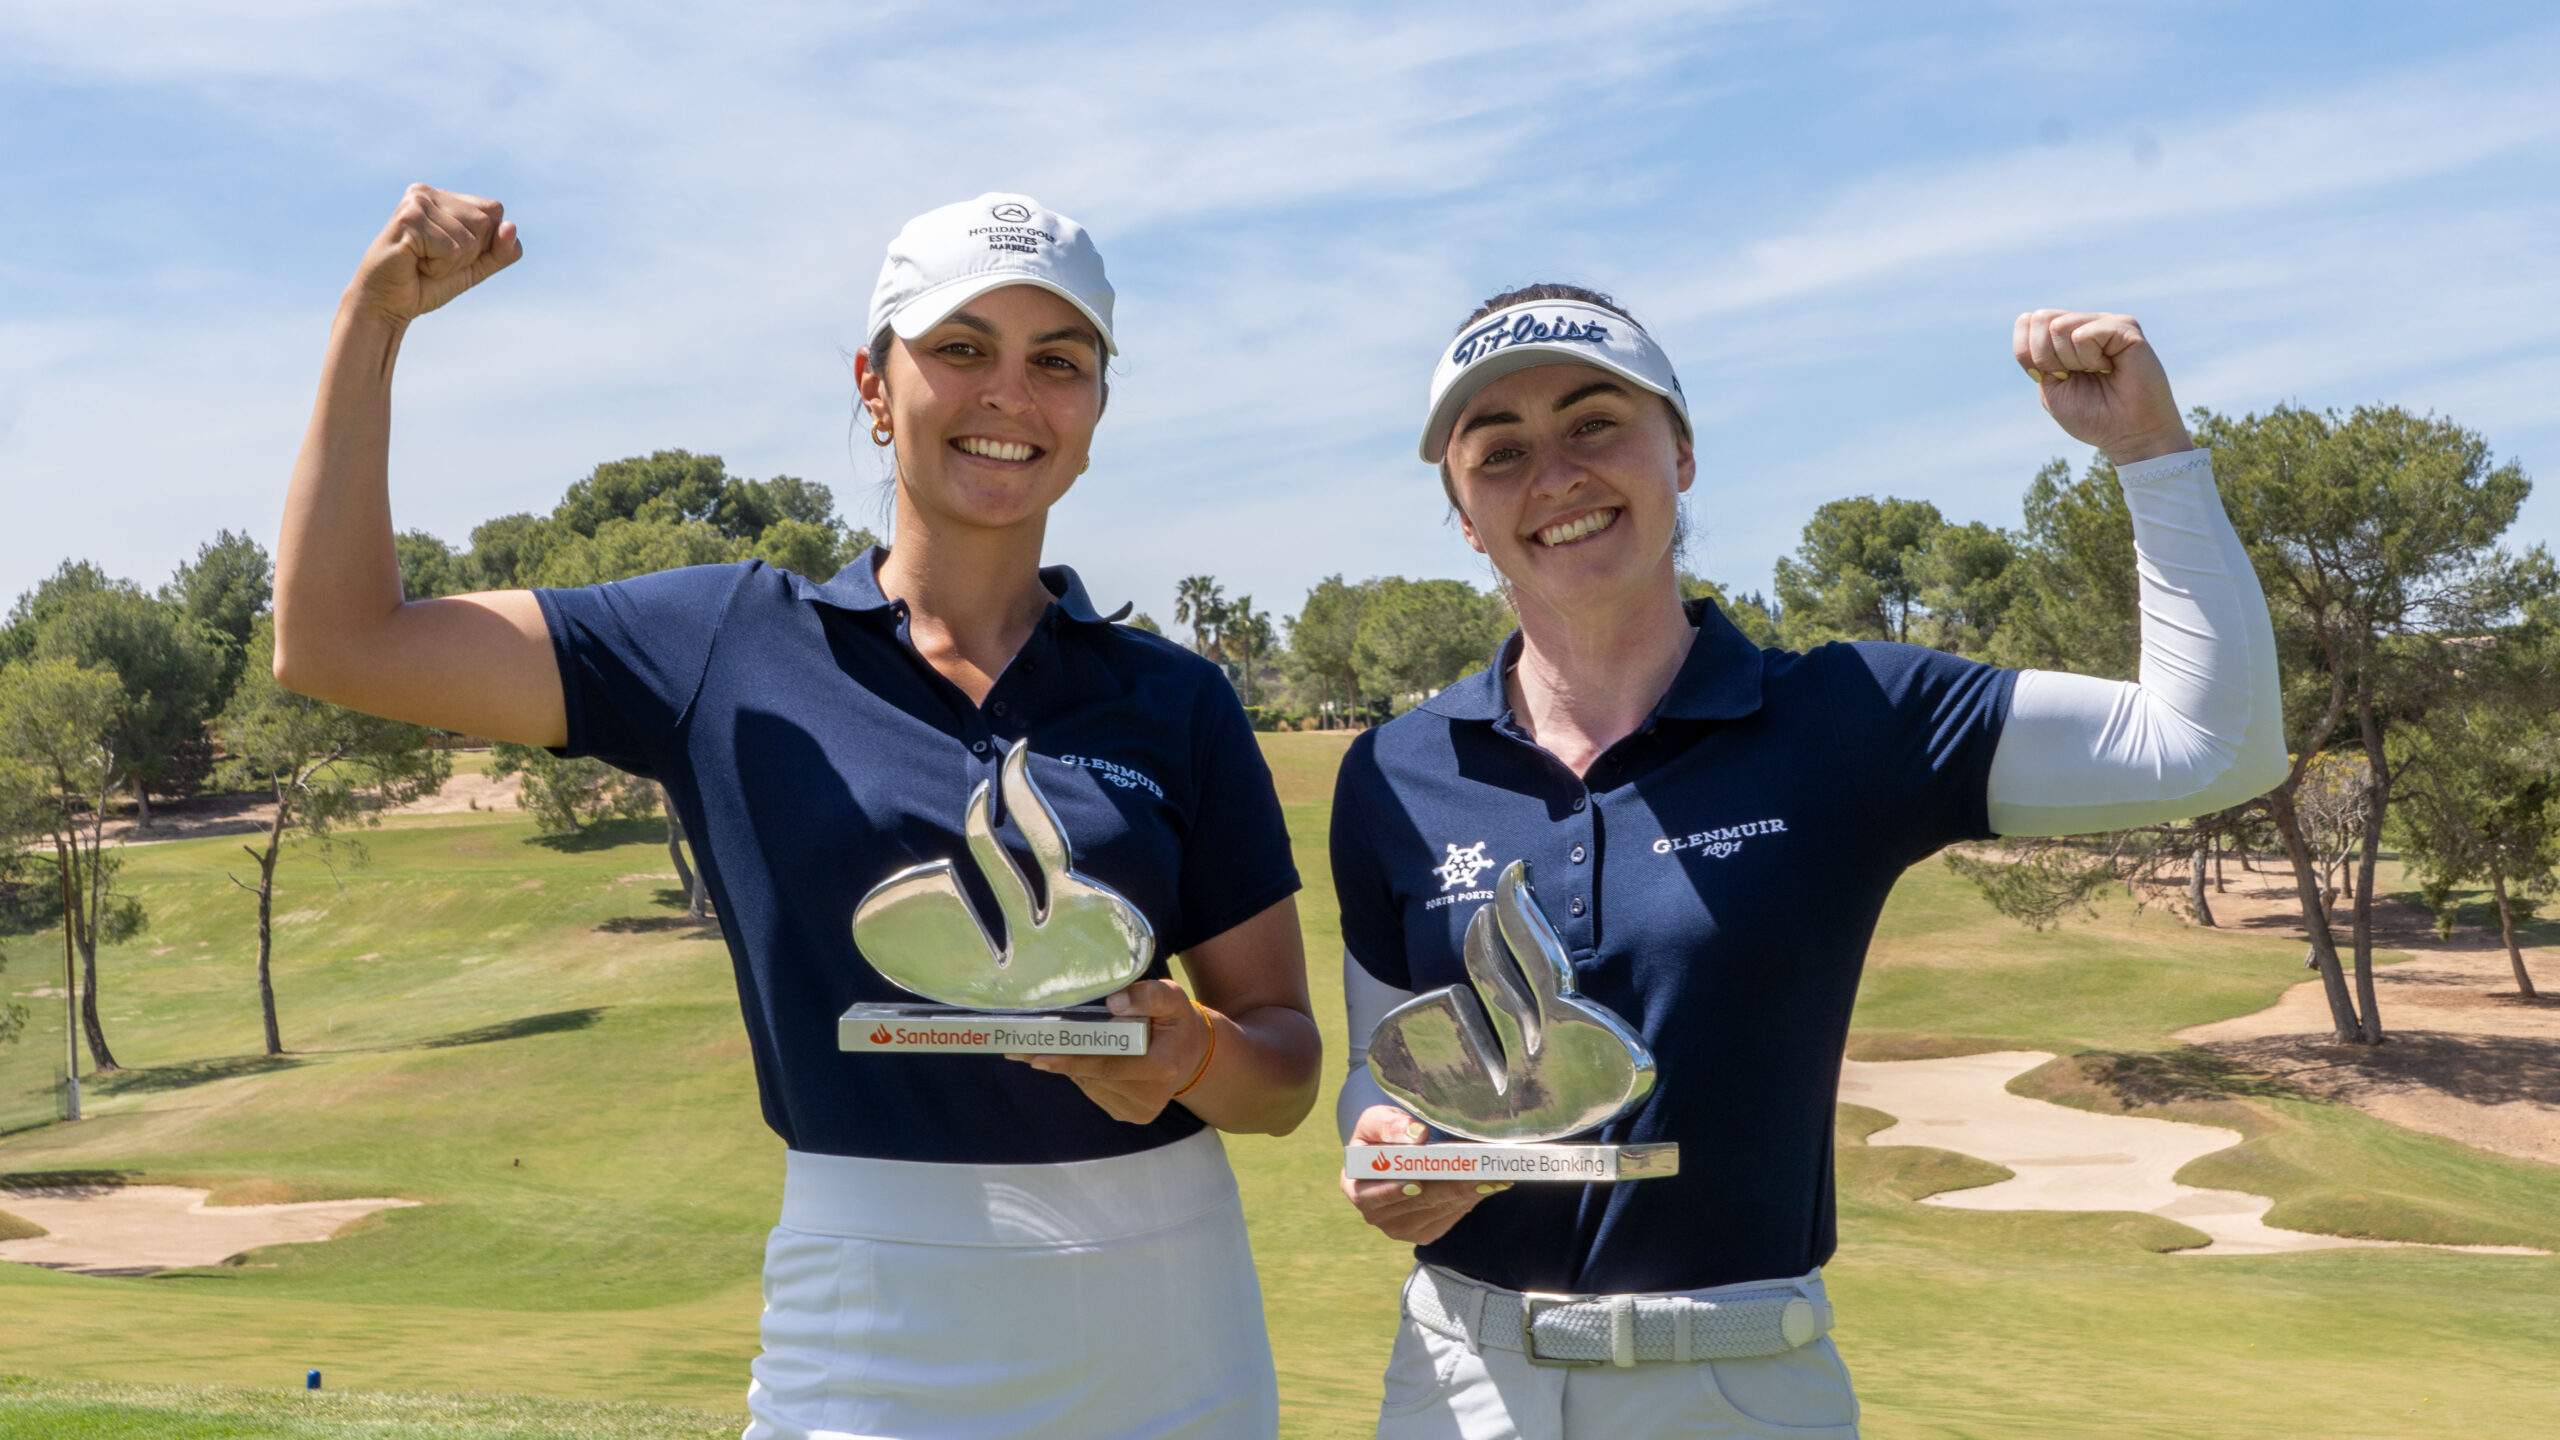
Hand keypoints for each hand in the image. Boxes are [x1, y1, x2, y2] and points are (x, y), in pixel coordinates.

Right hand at [346, 184, 522, 326]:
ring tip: (423, 262)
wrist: (388, 305)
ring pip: (469, 238)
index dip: (483, 242)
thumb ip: (501, 250)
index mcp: (443, 197)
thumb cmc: (427, 283)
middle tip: (433, 260)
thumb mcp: (475, 267)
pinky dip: (439, 267)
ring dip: (451, 263)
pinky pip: (451, 249)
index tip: (449, 252)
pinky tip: (415, 264)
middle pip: (485, 222)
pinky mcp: (407, 220)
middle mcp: (427, 193)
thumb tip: (511, 226)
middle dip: (468, 253)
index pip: (494, 210)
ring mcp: (415, 204)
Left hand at [1008, 979, 1210, 1123]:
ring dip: (1065, 1066)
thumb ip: (1148, 996)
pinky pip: (1094, 1091)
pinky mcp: (1129, 1114)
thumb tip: (1115, 1002)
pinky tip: (1073, 1058)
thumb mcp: (1172, 997)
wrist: (1191, 1053)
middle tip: (1019, 1048)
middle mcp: (1150, 1095)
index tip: (1039, 1055)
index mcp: (1161, 1066)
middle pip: (1092, 1076)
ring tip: (1038, 1048)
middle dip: (1056, 1060)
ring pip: (1089, 1084)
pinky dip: (1080, 1074)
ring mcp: (1139, 1110)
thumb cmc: (1176, 1020)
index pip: (1108, 1064)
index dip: (1072, 1059)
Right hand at [1339, 1104, 1510, 1243]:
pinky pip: (1450, 1217)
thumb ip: (1388, 1124)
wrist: (1395, 1152)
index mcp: (1354, 1188)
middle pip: (1416, 1202)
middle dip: (1449, 1185)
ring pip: (1438, 1210)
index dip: (1394, 1190)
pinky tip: (1489, 1184)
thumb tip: (1415, 1134)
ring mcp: (1401, 1229)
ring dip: (1467, 1192)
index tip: (1417, 1182)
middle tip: (1477, 1172)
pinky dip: (1471, 1199)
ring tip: (1492, 1175)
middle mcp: (1376, 1215)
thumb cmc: (1382, 1135)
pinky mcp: (1425, 1233)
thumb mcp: (1375, 1121)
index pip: (1372, 1195)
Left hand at [2014, 309, 2191, 465]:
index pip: (2027, 322)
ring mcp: (2106, 322)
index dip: (2030, 355)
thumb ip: (2033, 355)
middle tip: (2076, 375)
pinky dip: (2090, 359)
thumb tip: (2027, 317)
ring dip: (2071, 361)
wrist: (2128, 434)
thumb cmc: (2092, 415)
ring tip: (2097, 372)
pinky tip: (2110, 368)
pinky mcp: (2125, 326)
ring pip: (2059, 326)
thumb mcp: (2049, 386)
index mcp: (2065, 337)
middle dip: (2047, 357)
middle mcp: (2085, 323)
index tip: (2055, 376)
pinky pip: (2083, 334)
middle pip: (2040, 319)